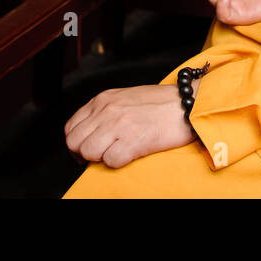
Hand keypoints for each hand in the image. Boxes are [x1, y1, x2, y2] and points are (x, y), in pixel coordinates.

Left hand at [64, 82, 196, 167]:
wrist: (189, 103)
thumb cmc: (162, 104)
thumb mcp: (126, 98)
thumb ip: (106, 111)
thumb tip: (91, 134)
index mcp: (103, 99)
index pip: (71, 127)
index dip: (77, 143)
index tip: (87, 149)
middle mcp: (107, 110)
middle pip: (74, 142)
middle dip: (84, 154)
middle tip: (100, 156)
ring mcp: (119, 125)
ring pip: (88, 152)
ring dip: (100, 158)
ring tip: (117, 154)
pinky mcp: (133, 140)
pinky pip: (110, 161)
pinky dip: (117, 163)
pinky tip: (130, 154)